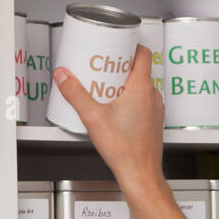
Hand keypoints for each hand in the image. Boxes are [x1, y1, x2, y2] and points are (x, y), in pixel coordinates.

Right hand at [52, 43, 165, 196]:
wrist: (140, 175)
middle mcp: (153, 96)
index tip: (117, 44)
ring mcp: (156, 110)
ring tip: (108, 87)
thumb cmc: (125, 151)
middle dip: (121, 65)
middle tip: (105, 66)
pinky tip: (116, 108)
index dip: (130, 44)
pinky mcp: (153, 123)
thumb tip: (63, 77)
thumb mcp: (93, 118)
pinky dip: (132, 100)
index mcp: (142, 88)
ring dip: (126, 83)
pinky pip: (144, 102)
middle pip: (140, 69)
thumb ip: (75, 95)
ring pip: (142, 86)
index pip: (143, 53)